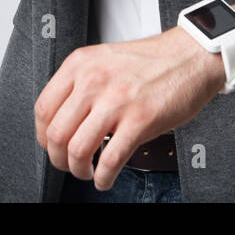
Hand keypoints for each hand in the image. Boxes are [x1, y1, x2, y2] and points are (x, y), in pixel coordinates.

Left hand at [34, 27, 225, 190]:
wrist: (191, 56)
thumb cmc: (152, 61)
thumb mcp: (104, 60)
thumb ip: (81, 83)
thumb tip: (62, 119)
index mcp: (80, 64)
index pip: (43, 108)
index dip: (43, 136)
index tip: (52, 146)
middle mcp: (93, 81)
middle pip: (56, 134)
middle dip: (59, 159)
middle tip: (70, 165)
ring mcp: (116, 100)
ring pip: (78, 150)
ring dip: (79, 171)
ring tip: (89, 173)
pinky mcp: (140, 120)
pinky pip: (110, 160)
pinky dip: (104, 177)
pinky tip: (106, 178)